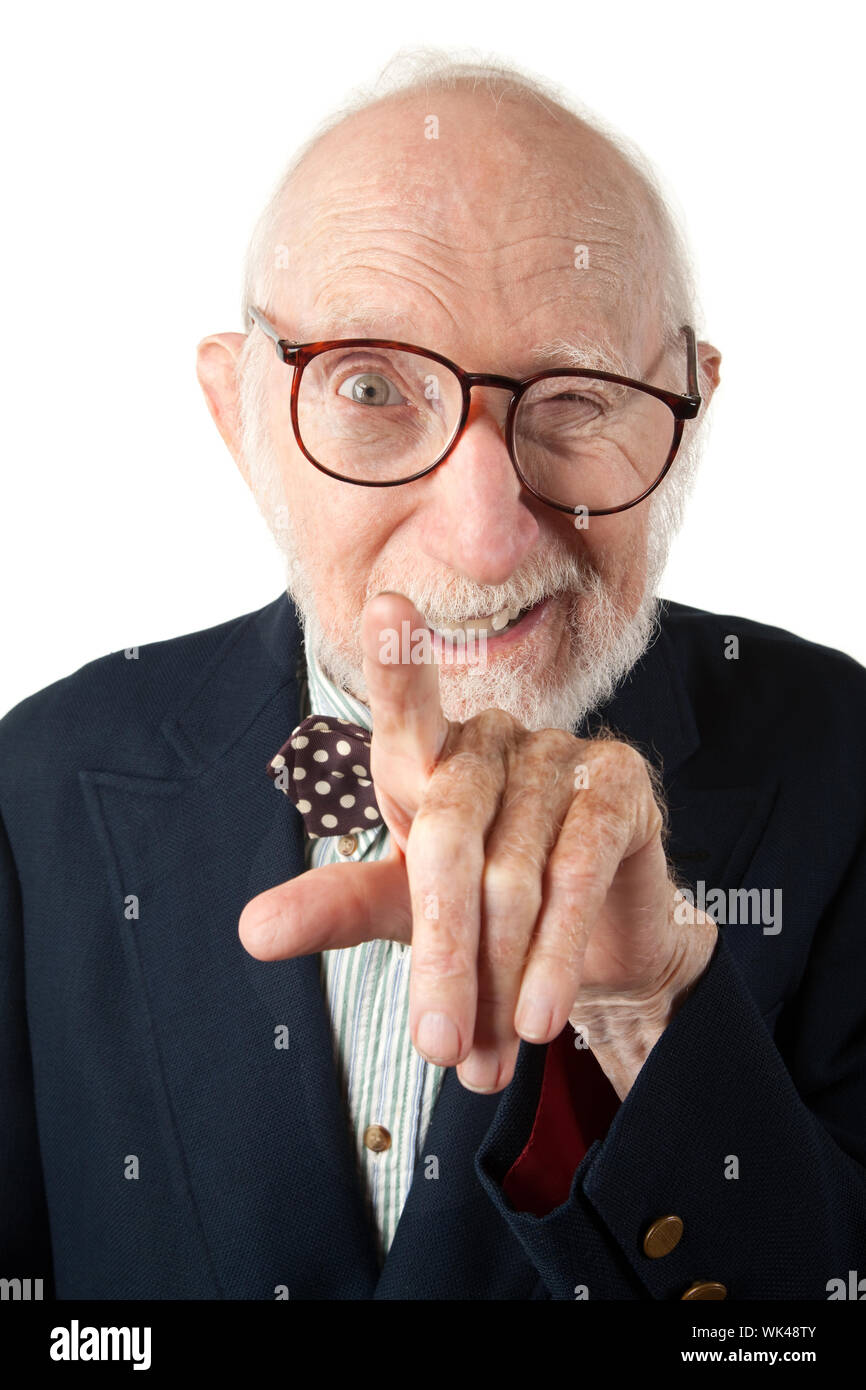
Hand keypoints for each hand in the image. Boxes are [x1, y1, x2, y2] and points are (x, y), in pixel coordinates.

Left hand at [240, 592, 716, 1096]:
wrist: (600, 944)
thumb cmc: (489, 910)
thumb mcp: (405, 912)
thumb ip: (336, 908)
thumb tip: (250, 932)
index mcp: (427, 757)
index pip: (403, 710)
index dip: (397, 661)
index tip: (389, 605)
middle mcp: (492, 739)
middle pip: (448, 839)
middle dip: (441, 955)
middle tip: (437, 1046)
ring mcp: (560, 753)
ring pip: (515, 873)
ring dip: (500, 979)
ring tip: (485, 1063)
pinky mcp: (622, 783)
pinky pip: (579, 870)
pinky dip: (555, 954)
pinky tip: (543, 1016)